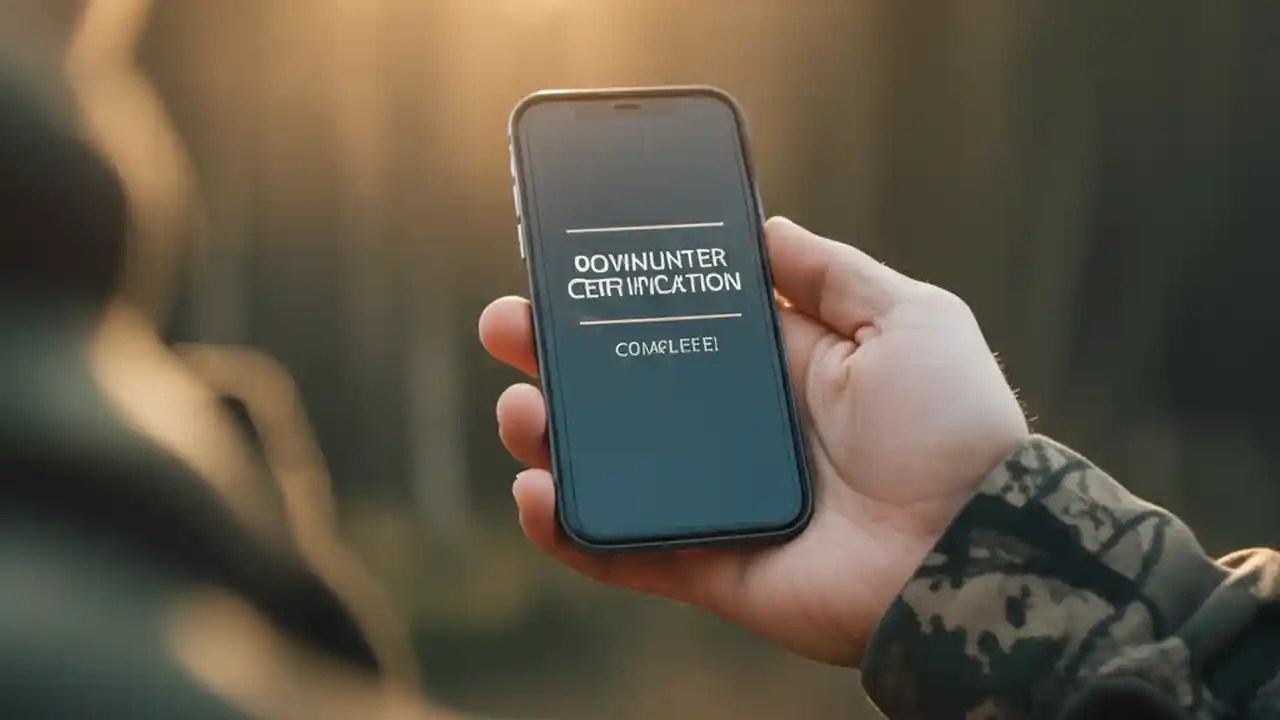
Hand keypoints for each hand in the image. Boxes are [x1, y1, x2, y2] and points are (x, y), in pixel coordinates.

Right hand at [478, 217, 1027, 665]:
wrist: (977, 547)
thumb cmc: (954, 428)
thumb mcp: (909, 318)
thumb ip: (832, 273)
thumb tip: (767, 228)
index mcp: (777, 372)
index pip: (674, 328)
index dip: (617, 302)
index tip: (566, 270)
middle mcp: (737, 433)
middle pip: (624, 393)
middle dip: (557, 359)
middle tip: (509, 326)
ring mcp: (716, 500)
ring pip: (608, 469)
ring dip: (548, 439)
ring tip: (521, 409)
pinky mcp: (708, 566)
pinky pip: (621, 552)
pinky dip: (568, 531)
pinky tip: (537, 492)